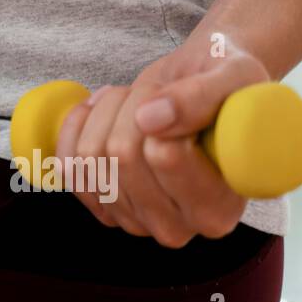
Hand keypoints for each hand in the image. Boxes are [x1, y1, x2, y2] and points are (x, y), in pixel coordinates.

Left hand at [53, 38, 270, 246]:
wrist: (200, 91)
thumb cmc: (228, 88)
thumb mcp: (233, 76)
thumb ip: (201, 98)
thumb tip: (150, 119)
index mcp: (221, 207)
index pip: (164, 156)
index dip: (163, 112)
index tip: (180, 96)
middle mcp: (180, 225)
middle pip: (122, 156)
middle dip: (132, 107)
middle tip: (156, 91)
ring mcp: (137, 220)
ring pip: (91, 157)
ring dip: (106, 112)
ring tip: (135, 100)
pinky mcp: (103, 207)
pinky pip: (67, 164)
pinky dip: (77, 127)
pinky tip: (101, 110)